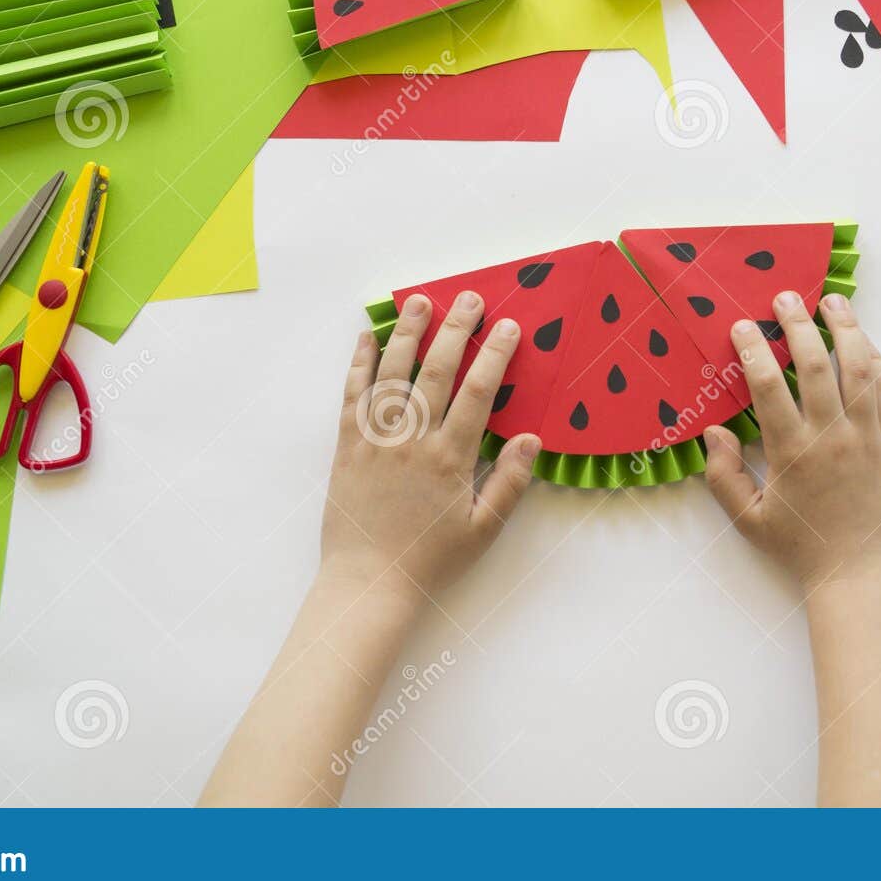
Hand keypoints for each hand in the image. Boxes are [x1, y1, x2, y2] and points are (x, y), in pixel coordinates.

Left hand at [322, 291, 538, 607]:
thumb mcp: (482, 530)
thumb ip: (508, 483)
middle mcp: (412, 439)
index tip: (508, 326)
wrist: (368, 583)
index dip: (494, 355)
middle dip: (455, 329)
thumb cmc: (430, 561)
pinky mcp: (347, 445)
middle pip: (436, 370)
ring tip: (419, 300)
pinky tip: (367, 337)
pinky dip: (359, 363)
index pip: (478, 392)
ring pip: (392, 373)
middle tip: (470, 297)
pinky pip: (353, 395)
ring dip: (407, 332)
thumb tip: (532, 439)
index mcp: (450, 458)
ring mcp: (376, 439)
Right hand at [703, 292, 880, 589]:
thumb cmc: (802, 549)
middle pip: (815, 364)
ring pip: (859, 368)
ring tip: (833, 302)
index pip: (768, 385)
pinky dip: (876, 361)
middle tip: (784, 297)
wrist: (861, 574)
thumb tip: (714, 432)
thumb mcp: (749, 520)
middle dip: (797, 323)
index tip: (741, 327)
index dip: (753, 350)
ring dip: (846, 329)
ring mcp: (868, 436)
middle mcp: (832, 436)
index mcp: (793, 451)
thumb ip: (724, 476)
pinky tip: (865, 342)